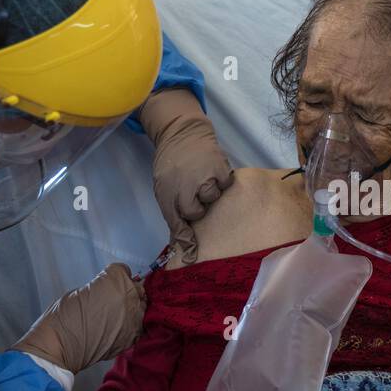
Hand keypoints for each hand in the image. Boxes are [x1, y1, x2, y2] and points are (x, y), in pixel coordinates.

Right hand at [12, 263, 144, 373]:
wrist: (61, 345)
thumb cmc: (64, 315)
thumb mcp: (81, 290)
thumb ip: (102, 288)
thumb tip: (109, 293)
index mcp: (117, 280)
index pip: (124, 270)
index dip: (113, 277)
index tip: (105, 283)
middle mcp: (131, 296)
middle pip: (137, 288)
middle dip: (126, 291)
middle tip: (112, 299)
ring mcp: (135, 318)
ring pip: (141, 307)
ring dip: (131, 308)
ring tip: (115, 315)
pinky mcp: (134, 337)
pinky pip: (138, 325)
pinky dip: (130, 325)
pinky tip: (116, 329)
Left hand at [138, 89, 234, 263]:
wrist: (182, 133)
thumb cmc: (172, 165)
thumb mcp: (164, 189)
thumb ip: (174, 214)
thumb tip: (185, 245)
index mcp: (168, 195)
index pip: (178, 225)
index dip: (186, 242)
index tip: (192, 257)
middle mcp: (185, 189)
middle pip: (198, 213)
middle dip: (197, 204)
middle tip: (192, 189)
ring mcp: (204, 179)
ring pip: (213, 198)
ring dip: (210, 190)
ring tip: (202, 176)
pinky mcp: (220, 168)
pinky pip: (226, 184)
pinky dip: (222, 178)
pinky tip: (212, 169)